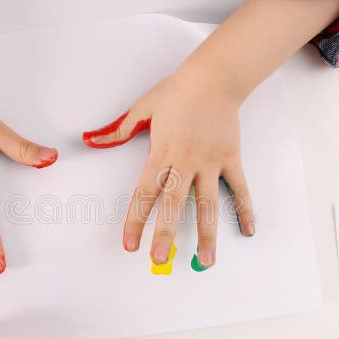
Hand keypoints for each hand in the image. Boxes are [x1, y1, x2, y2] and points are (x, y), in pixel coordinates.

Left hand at [82, 64, 253, 270]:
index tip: (130, 244)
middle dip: (165, 233)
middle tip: (159, 260)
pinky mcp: (231, 158)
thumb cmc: (177, 91)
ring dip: (207, 234)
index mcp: (162, 152)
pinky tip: (248, 231)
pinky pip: (239, 188)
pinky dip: (245, 209)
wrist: (215, 76)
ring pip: (208, 203)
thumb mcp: (142, 108)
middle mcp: (186, 162)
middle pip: (174, 203)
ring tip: (206, 262)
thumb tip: (89, 140)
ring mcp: (211, 162)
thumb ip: (117, 130)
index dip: (136, 220)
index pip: (145, 192)